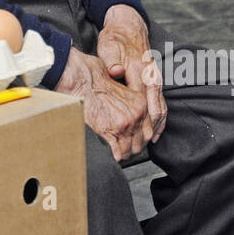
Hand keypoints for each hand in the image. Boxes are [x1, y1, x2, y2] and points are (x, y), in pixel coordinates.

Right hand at [57, 47, 151, 161]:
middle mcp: (136, 114)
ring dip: (127, 153)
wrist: (84, 80)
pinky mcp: (109, 130)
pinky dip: (117, 154)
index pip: (149, 127)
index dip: (144, 137)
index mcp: (141, 103)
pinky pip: (117, 149)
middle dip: (137, 147)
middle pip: (143, 140)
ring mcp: (124, 124)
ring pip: (131, 147)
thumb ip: (129, 101)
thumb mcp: (122, 87)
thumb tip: (129, 113)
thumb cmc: (98, 78)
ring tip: (123, 155)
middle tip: (132, 150)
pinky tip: (115, 155)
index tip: (140, 141)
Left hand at [97, 5, 166, 144]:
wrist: (128, 25)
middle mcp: (151, 75)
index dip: (139, 119)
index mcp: (139, 70)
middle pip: (155, 106)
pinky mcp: (154, 77)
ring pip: (161, 104)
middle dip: (152, 126)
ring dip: (159, 123)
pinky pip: (160, 99)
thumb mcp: (108, 47)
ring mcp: (155, 76)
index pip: (141, 100)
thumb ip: (112, 61)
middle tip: (145, 144)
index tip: (135, 134)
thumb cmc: (116, 38)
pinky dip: (160, 113)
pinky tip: (158, 125)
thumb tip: (116, 71)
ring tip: (153, 140)